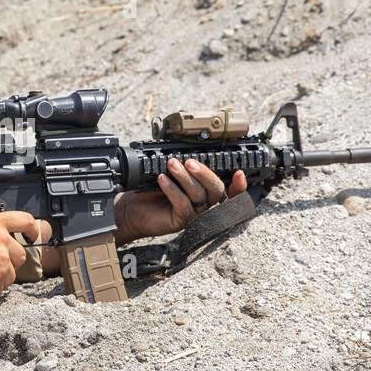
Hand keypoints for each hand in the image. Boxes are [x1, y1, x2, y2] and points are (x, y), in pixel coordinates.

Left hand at [115, 161, 247, 242]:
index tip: (239, 172)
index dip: (239, 185)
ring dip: (185, 177)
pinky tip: (162, 179)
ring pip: (200, 195)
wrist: (132, 209)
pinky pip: (183, 204)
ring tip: (171, 165)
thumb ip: (183, 165)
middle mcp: (204, 204)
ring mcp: (194, 214)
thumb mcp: (170, 173)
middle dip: (205, 173)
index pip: (229, 190)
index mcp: (205, 191)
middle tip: (190, 162)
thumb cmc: (151, 189)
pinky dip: (172, 189)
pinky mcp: (181, 221)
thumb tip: (188, 150)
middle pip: (216, 190)